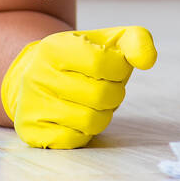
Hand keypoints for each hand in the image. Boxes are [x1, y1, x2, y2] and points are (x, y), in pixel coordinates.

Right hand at [1, 24, 156, 147]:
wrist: (34, 74)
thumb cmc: (81, 58)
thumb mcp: (107, 40)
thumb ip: (135, 42)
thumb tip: (148, 60)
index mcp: (55, 47)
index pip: (102, 63)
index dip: (119, 69)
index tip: (115, 68)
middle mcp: (38, 75)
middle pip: (100, 95)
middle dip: (114, 94)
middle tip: (106, 87)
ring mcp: (32, 104)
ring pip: (89, 121)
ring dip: (103, 114)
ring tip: (95, 103)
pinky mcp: (31, 131)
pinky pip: (73, 140)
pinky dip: (84, 132)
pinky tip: (78, 117)